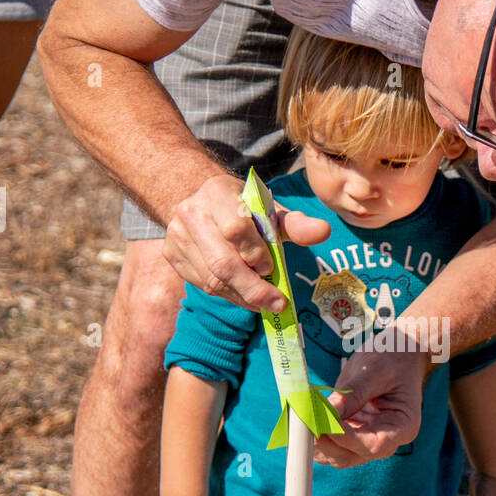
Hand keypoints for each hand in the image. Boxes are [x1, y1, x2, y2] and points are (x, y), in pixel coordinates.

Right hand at [163, 173, 330, 310]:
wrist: (205, 203)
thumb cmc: (245, 209)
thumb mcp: (271, 211)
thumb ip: (295, 224)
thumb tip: (323, 231)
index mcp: (217, 192)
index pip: (235, 229)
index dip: (256, 254)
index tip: (271, 267)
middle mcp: (190, 212)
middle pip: (222, 262)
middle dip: (253, 288)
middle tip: (276, 303)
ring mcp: (176, 235)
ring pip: (212, 280)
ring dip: (242, 297)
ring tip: (264, 303)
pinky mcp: (172, 256)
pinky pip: (202, 286)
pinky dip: (228, 296)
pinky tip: (245, 297)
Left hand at [312, 340, 427, 467]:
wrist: (395, 355)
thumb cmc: (393, 360)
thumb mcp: (375, 370)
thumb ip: (354, 392)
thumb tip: (328, 411)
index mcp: (403, 427)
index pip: (374, 444)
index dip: (346, 437)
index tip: (323, 422)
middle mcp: (385, 441)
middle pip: (350, 455)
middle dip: (324, 441)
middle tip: (304, 419)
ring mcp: (365, 440)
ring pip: (335, 454)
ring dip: (315, 440)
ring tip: (302, 415)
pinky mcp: (349, 434)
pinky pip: (328, 442)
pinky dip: (314, 433)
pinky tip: (305, 416)